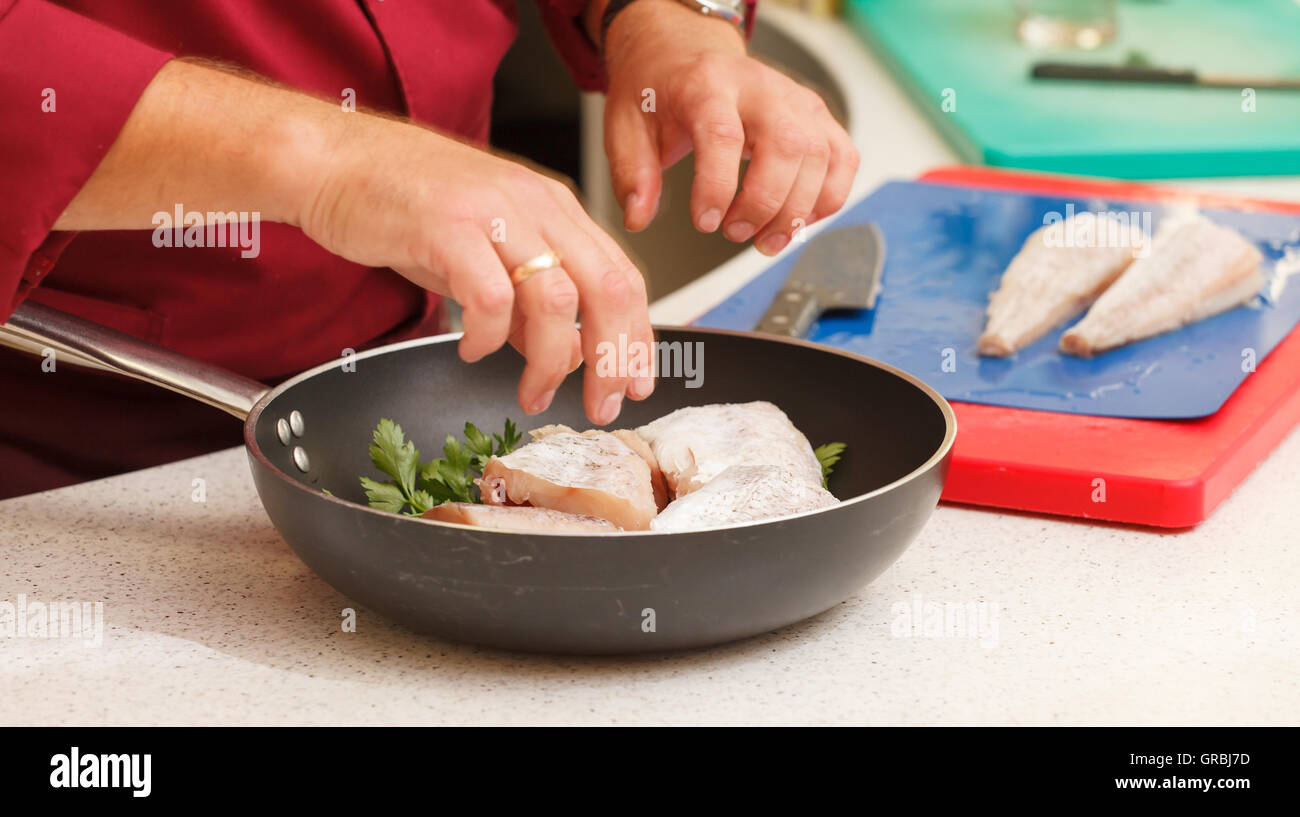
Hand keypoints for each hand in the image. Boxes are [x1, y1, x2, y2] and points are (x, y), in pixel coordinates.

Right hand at [296, 116, 654, 425]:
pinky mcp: (447, 226)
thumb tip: (564, 354)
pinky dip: (488, 337)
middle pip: (608, 288)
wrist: (332, 159)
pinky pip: (490, 297)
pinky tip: (473, 350)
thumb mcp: (486, 250)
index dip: (637, 338)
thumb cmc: (404, 203)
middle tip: (602, 405)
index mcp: (554, 209)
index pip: (623, 276)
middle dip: (613, 359)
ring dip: (551, 360)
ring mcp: (494, 212)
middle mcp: (535, 205)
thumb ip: (528, 300)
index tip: (635, 383)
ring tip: (531, 392)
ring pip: (557, 298)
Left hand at [601, 0, 859, 254]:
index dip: (718, 185)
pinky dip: (829, 197)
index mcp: (707, 84)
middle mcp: (760, 87)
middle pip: (785, 146)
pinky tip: (800, 219)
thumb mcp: (626, 125)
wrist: (684, 51)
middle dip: (764, 204)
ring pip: (819, 156)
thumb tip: (638, 217)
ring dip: (797, 211)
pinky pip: (843, 158)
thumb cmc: (660, 87)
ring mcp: (795, 100)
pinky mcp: (816, 116)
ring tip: (764, 239)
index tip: (705, 222)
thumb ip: (632, 173)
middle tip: (736, 233)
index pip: (723, 134)